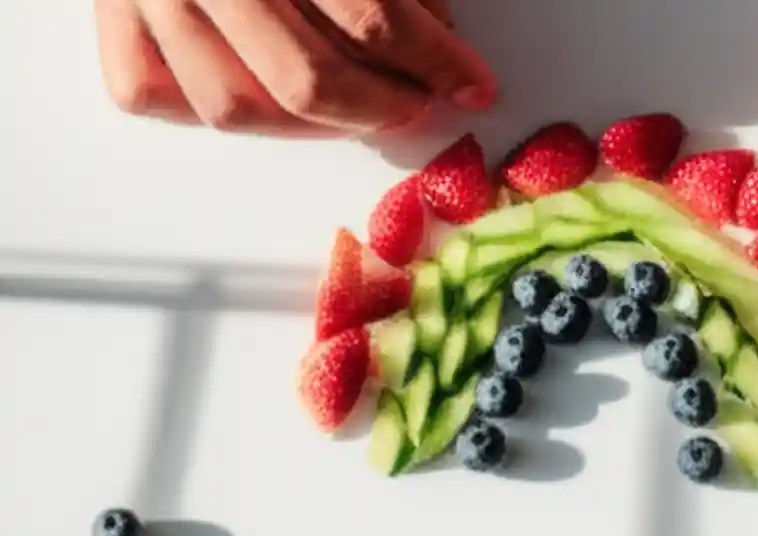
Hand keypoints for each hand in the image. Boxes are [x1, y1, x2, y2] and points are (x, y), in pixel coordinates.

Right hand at [94, 0, 496, 134]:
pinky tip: (263, 96)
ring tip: (360, 109)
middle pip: (307, 79)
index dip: (436, 61)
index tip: (473, 84)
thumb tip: (438, 31)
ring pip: (234, 106)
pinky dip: (206, 107)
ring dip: (310, 127)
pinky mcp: (109, 8)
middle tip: (419, 104)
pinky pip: (148, 89)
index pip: (372, 16)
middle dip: (382, 107)